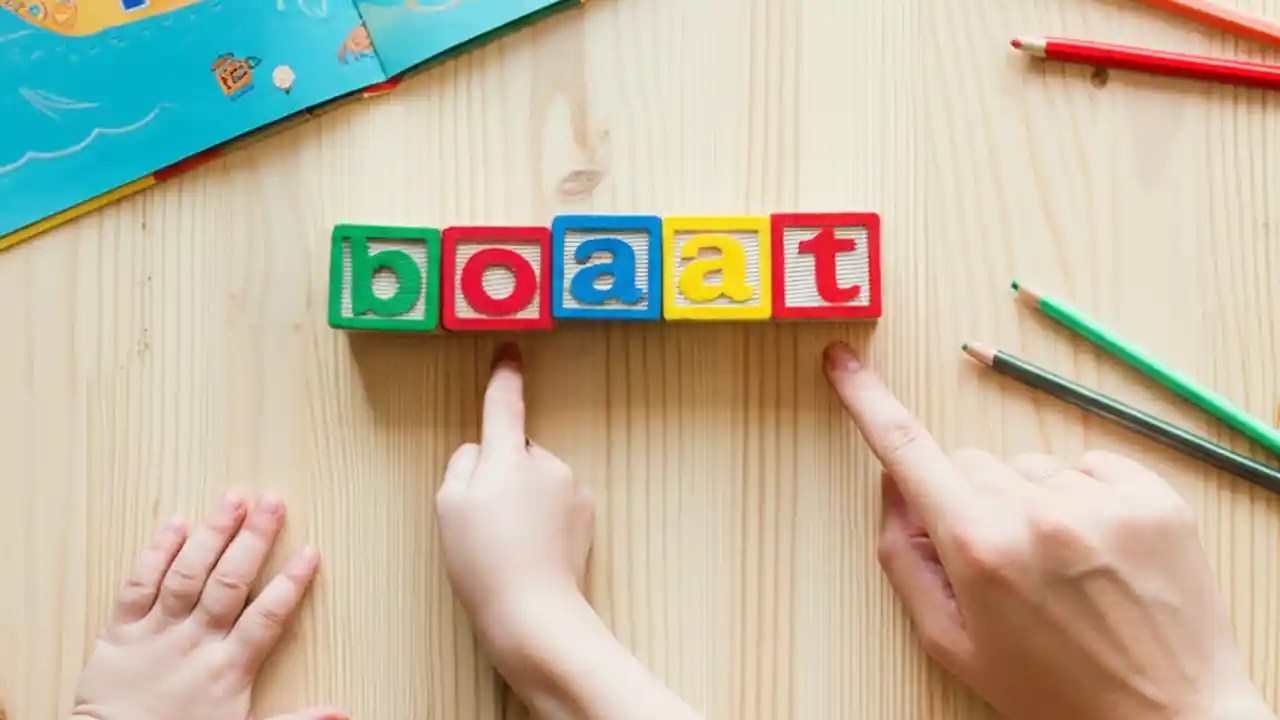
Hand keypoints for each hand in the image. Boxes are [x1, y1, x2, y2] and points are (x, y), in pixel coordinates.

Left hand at [73, 493, 344, 719]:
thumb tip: (344, 716)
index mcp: (229, 669)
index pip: (268, 616)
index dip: (291, 582)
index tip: (311, 551)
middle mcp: (196, 643)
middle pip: (230, 582)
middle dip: (254, 539)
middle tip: (273, 502)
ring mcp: (157, 634)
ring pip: (189, 574)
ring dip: (212, 534)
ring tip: (233, 500)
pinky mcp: (120, 633)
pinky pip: (138, 585)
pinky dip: (156, 553)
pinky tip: (175, 524)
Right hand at [437, 343, 698, 719]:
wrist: (533, 611)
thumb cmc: (482, 560)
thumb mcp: (449, 507)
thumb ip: (463, 466)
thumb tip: (481, 453)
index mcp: (508, 456)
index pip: (503, 405)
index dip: (504, 376)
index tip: (509, 352)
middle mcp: (546, 462)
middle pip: (515, 453)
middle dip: (500, 475)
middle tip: (482, 521)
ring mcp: (571, 488)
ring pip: (535, 481)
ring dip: (522, 501)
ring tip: (507, 544)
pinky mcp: (586, 515)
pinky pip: (555, 503)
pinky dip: (542, 520)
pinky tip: (531, 551)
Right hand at [823, 342, 1274, 719]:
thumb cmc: (1054, 692)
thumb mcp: (952, 644)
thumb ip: (905, 560)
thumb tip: (893, 488)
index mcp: (978, 549)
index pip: (907, 452)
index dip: (868, 401)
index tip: (844, 363)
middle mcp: (1037, 513)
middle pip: (970, 464)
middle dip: (970, 501)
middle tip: (1002, 563)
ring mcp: (1100, 502)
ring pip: (1031, 466)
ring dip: (1033, 502)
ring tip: (1063, 567)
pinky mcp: (1153, 498)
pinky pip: (1091, 465)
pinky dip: (1086, 497)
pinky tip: (1099, 551)